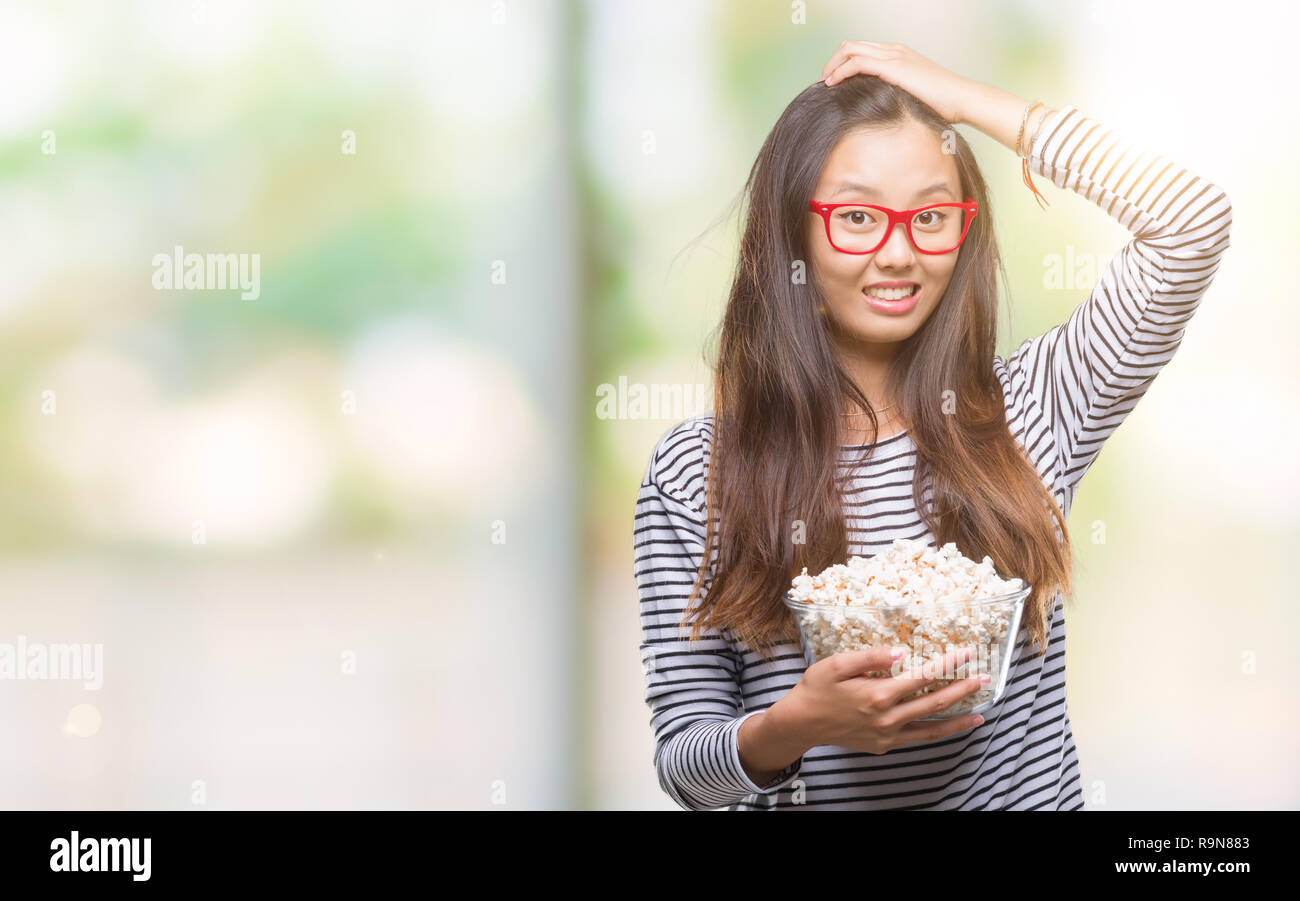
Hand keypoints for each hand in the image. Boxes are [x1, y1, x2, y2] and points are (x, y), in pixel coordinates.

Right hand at [786, 645, 988, 754]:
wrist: (802, 723)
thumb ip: (871, 657)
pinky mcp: (883, 745)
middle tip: (985, 680)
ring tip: (979, 715)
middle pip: (935, 704)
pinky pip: (915, 739)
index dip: (948, 664)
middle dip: (963, 691)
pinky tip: (944, 725)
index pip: (923, 677)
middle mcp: (887, 719)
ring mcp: (887, 736)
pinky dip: (934, 733)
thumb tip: (902, 652)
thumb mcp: (837, 664)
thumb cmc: (817, 689)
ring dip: (958, 722)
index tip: (967, 653)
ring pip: (931, 730)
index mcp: (878, 695)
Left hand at [819, 41, 975, 124]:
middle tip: (823, 82)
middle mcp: (894, 51)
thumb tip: (876, 111)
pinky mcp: (894, 67)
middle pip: (851, 46)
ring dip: (832, 65)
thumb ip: (893, 96)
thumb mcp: (912, 97)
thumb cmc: (942, 105)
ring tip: (823, 83)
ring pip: (850, 49)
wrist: (961, 99)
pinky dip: (840, 71)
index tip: (831, 82)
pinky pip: (858, 62)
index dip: (842, 63)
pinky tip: (832, 84)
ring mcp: (894, 56)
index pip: (862, 50)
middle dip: (832, 62)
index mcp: (898, 55)